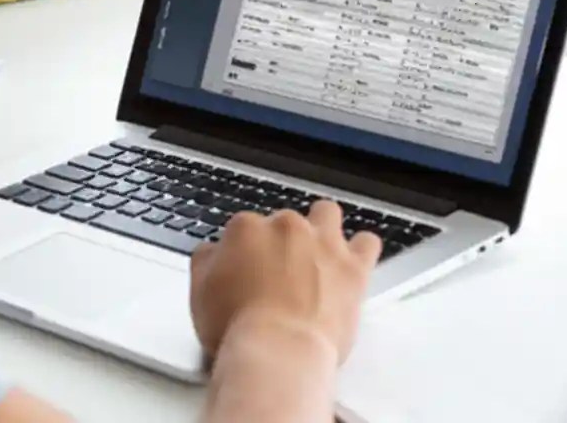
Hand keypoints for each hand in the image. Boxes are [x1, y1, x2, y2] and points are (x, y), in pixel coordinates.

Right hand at [190, 201, 381, 364]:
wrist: (277, 350)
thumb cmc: (237, 327)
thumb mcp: (199, 292)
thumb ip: (206, 262)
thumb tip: (212, 251)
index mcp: (246, 228)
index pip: (244, 229)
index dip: (245, 253)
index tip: (246, 275)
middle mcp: (286, 226)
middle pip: (285, 222)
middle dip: (282, 242)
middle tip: (279, 274)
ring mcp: (323, 243)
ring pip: (326, 215)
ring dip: (322, 228)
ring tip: (317, 255)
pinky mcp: (353, 266)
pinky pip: (367, 242)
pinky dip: (360, 250)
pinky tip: (352, 263)